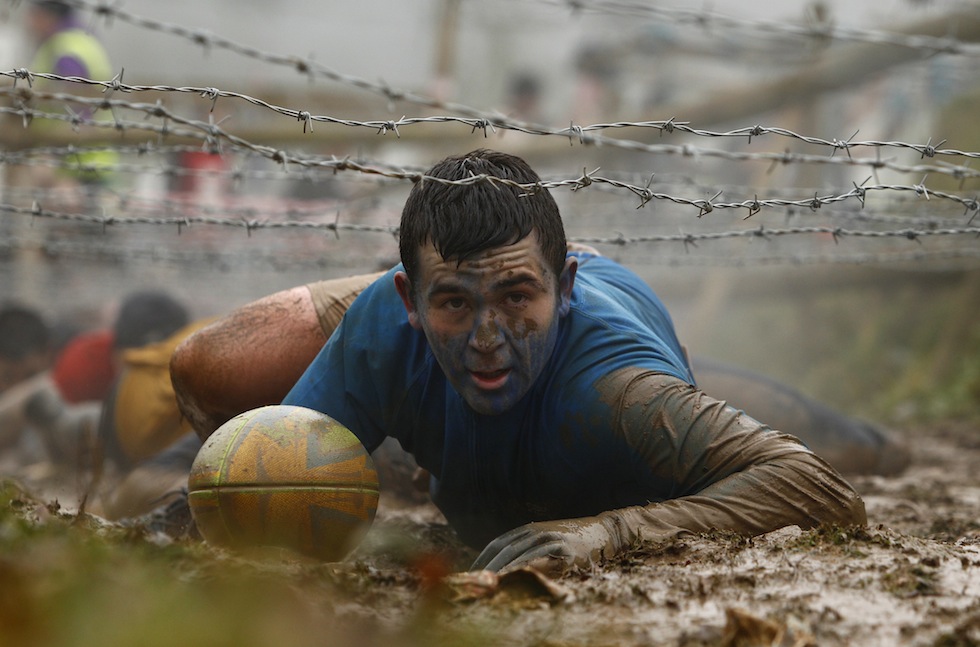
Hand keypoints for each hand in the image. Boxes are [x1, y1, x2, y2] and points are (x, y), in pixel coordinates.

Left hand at [470, 516, 618, 574]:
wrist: (602, 533)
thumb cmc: (572, 540)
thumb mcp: (546, 538)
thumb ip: (526, 547)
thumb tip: (503, 567)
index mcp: (529, 528)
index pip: (498, 543)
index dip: (483, 558)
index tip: (471, 573)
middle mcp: (536, 531)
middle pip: (505, 550)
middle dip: (488, 568)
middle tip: (476, 584)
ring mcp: (550, 539)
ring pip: (519, 555)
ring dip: (502, 571)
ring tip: (489, 586)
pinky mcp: (563, 550)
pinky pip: (540, 561)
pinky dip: (525, 571)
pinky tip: (515, 581)